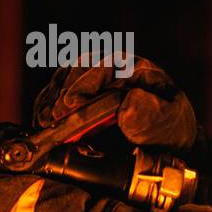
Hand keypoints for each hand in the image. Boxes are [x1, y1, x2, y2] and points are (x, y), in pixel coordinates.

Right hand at [32, 56, 197, 154]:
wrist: (163, 144)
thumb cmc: (167, 130)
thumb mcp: (168, 124)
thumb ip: (151, 116)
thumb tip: (127, 104)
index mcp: (136, 68)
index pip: (105, 67)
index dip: (84, 84)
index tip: (71, 104)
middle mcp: (112, 68)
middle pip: (79, 69)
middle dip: (64, 92)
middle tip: (55, 117)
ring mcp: (95, 79)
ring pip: (65, 78)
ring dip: (52, 98)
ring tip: (45, 120)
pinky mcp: (81, 93)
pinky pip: (58, 91)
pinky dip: (46, 104)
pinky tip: (42, 120)